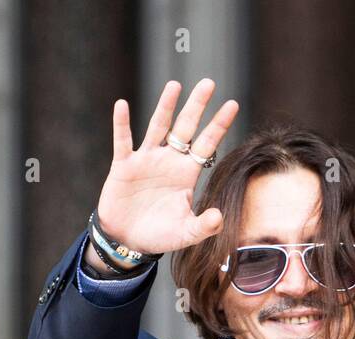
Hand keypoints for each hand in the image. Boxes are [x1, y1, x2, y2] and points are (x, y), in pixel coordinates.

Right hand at [93, 78, 238, 259]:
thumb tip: (219, 217)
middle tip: (209, 83)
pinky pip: (123, 141)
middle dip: (197, 106)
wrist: (128, 241)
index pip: (207, 144)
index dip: (219, 125)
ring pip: (158, 127)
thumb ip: (204, 226)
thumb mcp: (185, 234)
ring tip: (175, 85)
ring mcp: (146, 161)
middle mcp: (169, 161)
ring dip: (165, 106)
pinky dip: (122, 124)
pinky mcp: (124, 166)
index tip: (233, 104)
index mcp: (187, 174)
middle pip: (186, 128)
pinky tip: (122, 105)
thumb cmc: (159, 235)